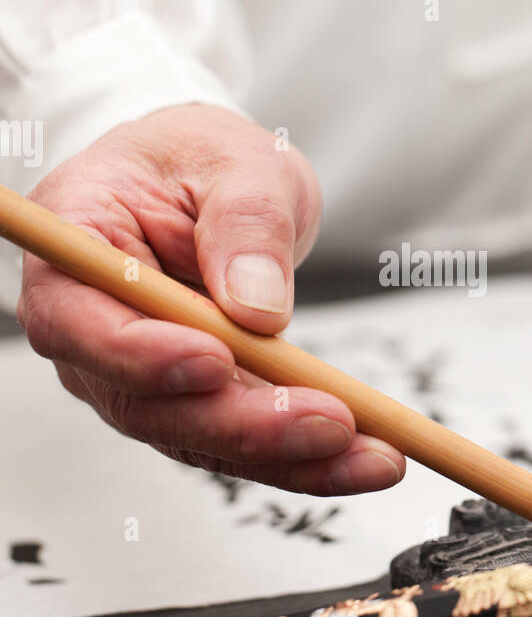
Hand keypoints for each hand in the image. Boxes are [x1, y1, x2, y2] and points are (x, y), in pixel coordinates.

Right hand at [17, 104, 405, 494]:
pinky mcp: (187, 401)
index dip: (141, 355)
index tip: (217, 361)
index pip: (78, 321)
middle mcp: (88, 325)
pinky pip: (237, 440)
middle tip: (329, 422)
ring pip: (196, 435)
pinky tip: (365, 457)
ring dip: (286, 455)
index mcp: (74, 244)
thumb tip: (258, 310)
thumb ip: (246, 224)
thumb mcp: (239, 163)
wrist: (211, 184)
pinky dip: (302, 456)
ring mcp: (133, 373)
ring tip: (370, 453)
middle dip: (240, 422)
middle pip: (142, 401)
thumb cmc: (203, 159)